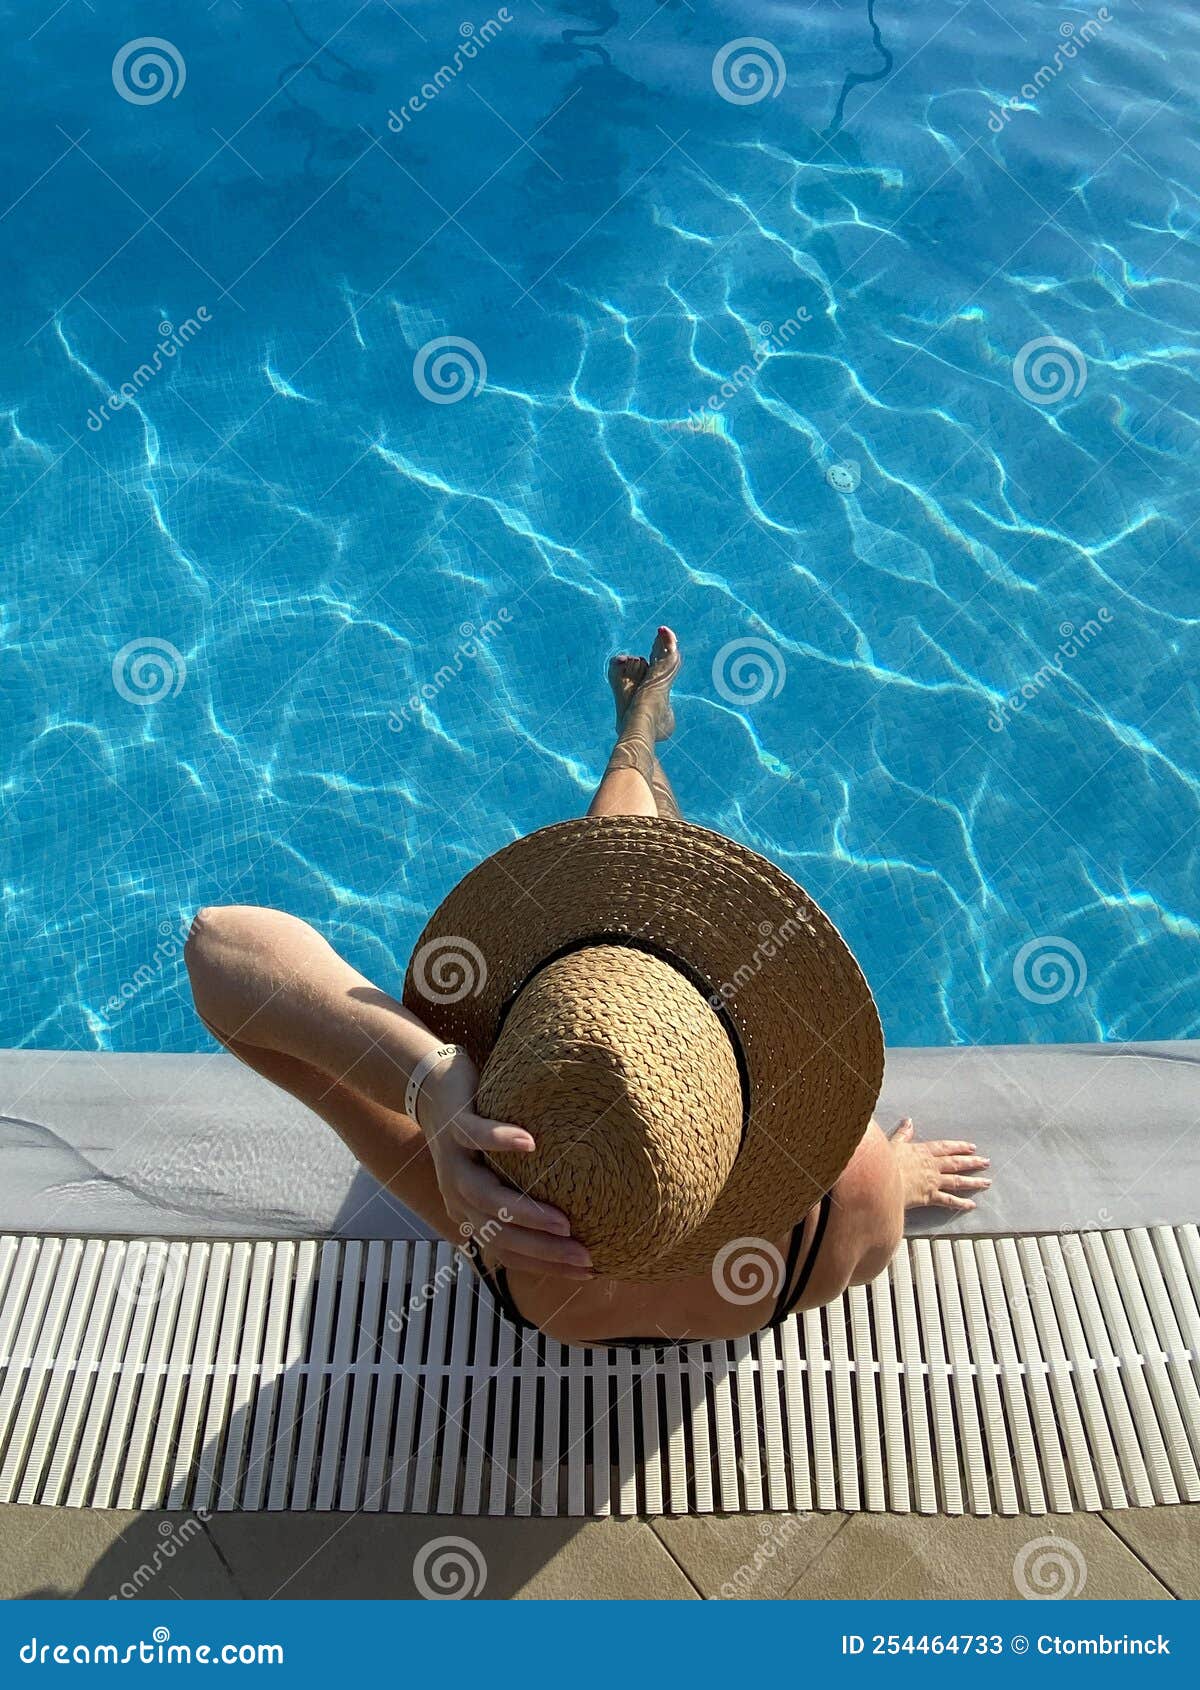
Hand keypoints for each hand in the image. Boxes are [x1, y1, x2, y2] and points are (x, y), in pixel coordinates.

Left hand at [416, 1049, 593, 1278]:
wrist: (430, 1088)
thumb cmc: (476, 1131)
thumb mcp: (497, 1169)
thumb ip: (521, 1191)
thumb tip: (575, 1213)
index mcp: (468, 1212)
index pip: (507, 1251)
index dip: (544, 1266)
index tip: (587, 1273)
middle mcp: (458, 1194)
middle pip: (497, 1234)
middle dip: (542, 1250)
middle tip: (584, 1257)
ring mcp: (455, 1160)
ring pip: (484, 1196)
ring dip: (523, 1213)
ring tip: (562, 1222)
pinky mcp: (454, 1126)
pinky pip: (476, 1135)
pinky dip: (501, 1141)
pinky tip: (530, 1143)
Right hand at [890, 1117, 990, 1212]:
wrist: (882, 1179)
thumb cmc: (884, 1161)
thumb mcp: (893, 1144)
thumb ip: (903, 1134)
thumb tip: (908, 1121)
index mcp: (923, 1151)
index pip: (945, 1148)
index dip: (959, 1147)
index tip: (972, 1147)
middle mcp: (932, 1166)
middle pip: (956, 1163)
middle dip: (972, 1162)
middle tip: (986, 1162)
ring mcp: (933, 1181)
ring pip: (957, 1181)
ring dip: (973, 1181)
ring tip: (987, 1182)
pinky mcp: (929, 1197)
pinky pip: (948, 1200)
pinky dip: (960, 1203)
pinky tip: (971, 1205)